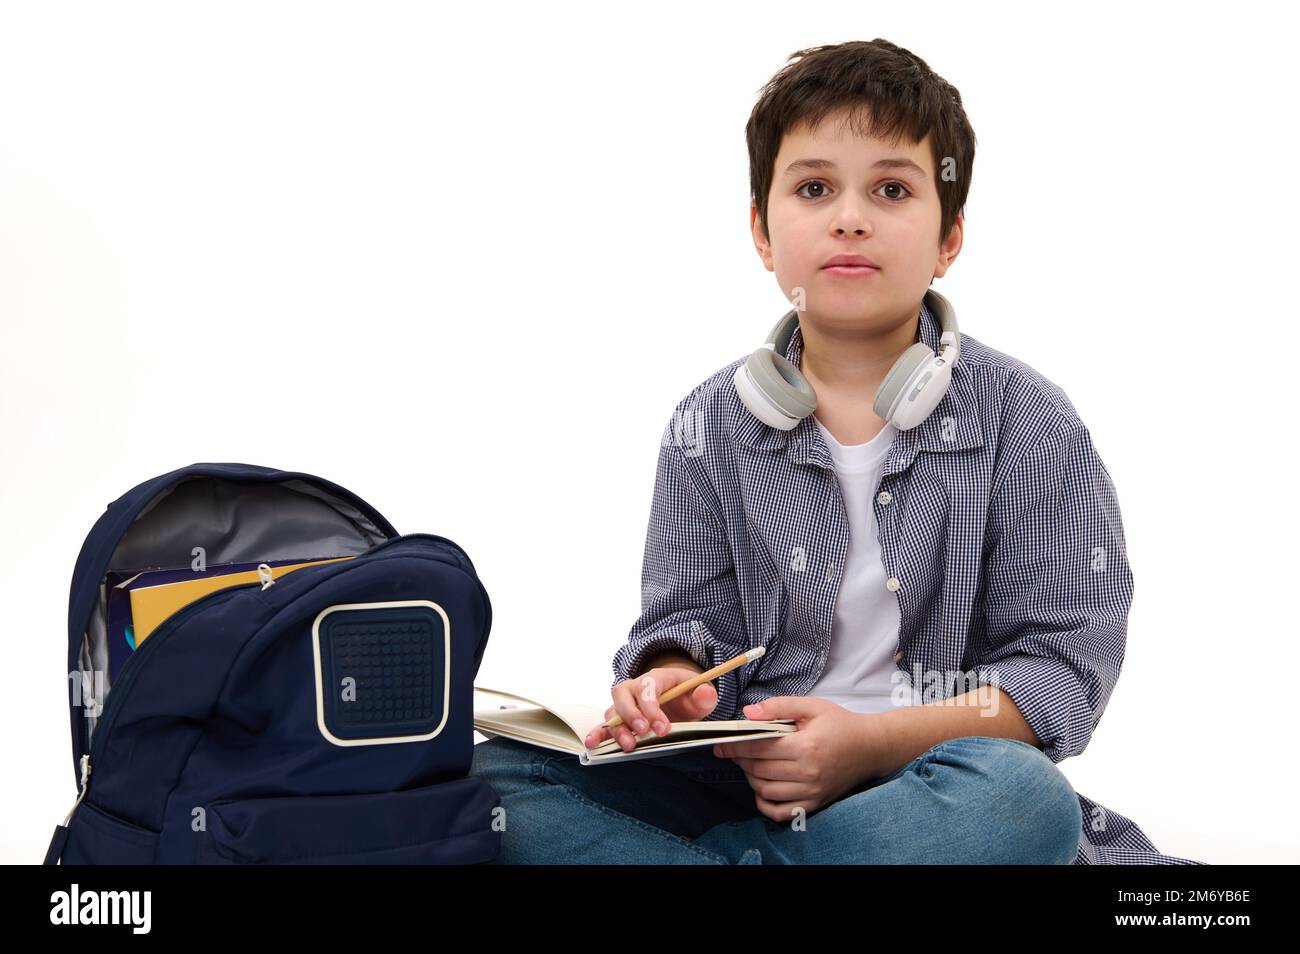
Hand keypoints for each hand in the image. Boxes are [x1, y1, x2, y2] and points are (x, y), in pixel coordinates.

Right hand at [583, 667, 717, 751]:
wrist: (678, 697)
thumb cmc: (687, 695)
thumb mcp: (700, 692)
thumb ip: (705, 694)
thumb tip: (705, 694)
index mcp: (656, 678)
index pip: (648, 687)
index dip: (652, 708)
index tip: (663, 728)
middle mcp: (635, 688)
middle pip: (623, 695)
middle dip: (631, 714)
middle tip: (644, 732)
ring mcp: (625, 704)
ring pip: (612, 711)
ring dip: (617, 729)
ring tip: (627, 745)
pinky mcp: (620, 719)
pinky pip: (604, 725)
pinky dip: (597, 734)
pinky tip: (592, 745)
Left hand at [712, 696, 887, 821]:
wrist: (871, 748)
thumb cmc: (840, 724)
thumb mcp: (812, 706)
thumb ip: (779, 707)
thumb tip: (748, 713)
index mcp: (807, 746)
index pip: (760, 749)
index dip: (736, 746)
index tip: (721, 744)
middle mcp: (809, 773)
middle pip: (760, 770)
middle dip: (740, 760)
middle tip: (732, 750)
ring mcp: (812, 792)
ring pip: (766, 791)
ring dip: (750, 778)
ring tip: (749, 764)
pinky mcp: (815, 804)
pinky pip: (781, 812)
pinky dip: (765, 803)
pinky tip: (761, 788)